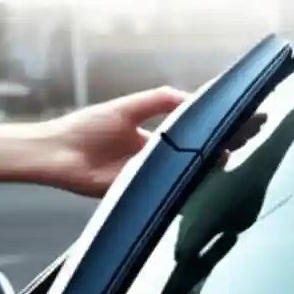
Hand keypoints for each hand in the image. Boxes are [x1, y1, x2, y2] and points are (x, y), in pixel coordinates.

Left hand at [38, 86, 266, 197]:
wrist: (55, 154)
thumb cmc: (84, 128)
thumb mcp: (127, 108)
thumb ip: (159, 100)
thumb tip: (192, 98)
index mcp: (151, 137)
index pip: (188, 135)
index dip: (209, 133)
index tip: (235, 129)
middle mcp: (152, 159)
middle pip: (190, 158)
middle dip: (214, 154)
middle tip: (238, 148)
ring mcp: (147, 179)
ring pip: (182, 178)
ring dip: (201, 172)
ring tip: (225, 162)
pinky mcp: (137, 196)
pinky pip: (164, 196)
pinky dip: (180, 192)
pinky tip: (197, 185)